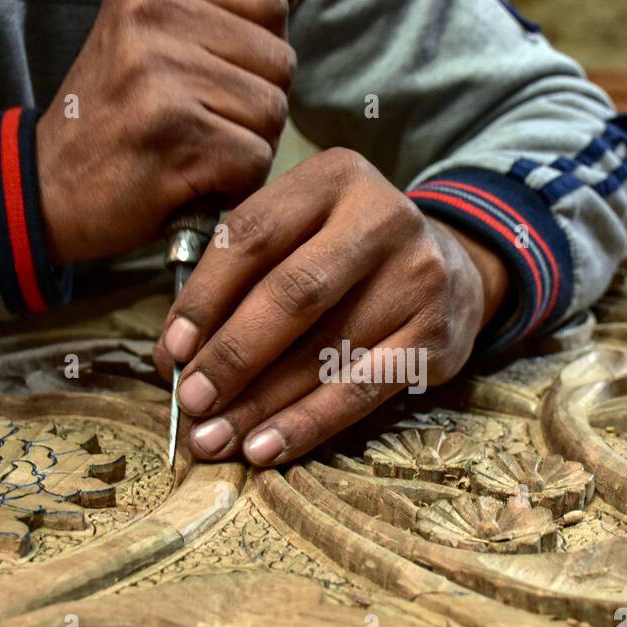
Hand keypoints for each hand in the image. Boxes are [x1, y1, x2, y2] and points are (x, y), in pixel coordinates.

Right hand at [35, 0, 300, 264]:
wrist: (47, 187)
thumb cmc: (116, 115)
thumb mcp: (154, 36)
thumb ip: (226, 6)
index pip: (272, 3)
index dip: (259, 55)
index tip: (209, 78)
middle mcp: (152, 14)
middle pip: (280, 63)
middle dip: (256, 106)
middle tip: (201, 124)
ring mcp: (162, 75)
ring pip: (273, 113)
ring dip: (248, 147)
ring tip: (195, 150)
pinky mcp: (176, 136)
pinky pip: (256, 160)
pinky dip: (235, 184)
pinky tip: (193, 180)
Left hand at [152, 148, 509, 466]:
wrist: (454, 270)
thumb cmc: (347, 256)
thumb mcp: (302, 232)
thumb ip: (243, 275)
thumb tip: (177, 356)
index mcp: (334, 179)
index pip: (253, 235)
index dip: (205, 297)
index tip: (172, 350)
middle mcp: (383, 218)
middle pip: (293, 293)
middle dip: (234, 355)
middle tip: (192, 401)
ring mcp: (418, 277)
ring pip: (325, 350)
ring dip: (262, 403)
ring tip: (215, 439)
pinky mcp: (436, 335)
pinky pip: (361, 388)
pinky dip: (308, 423)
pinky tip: (267, 447)